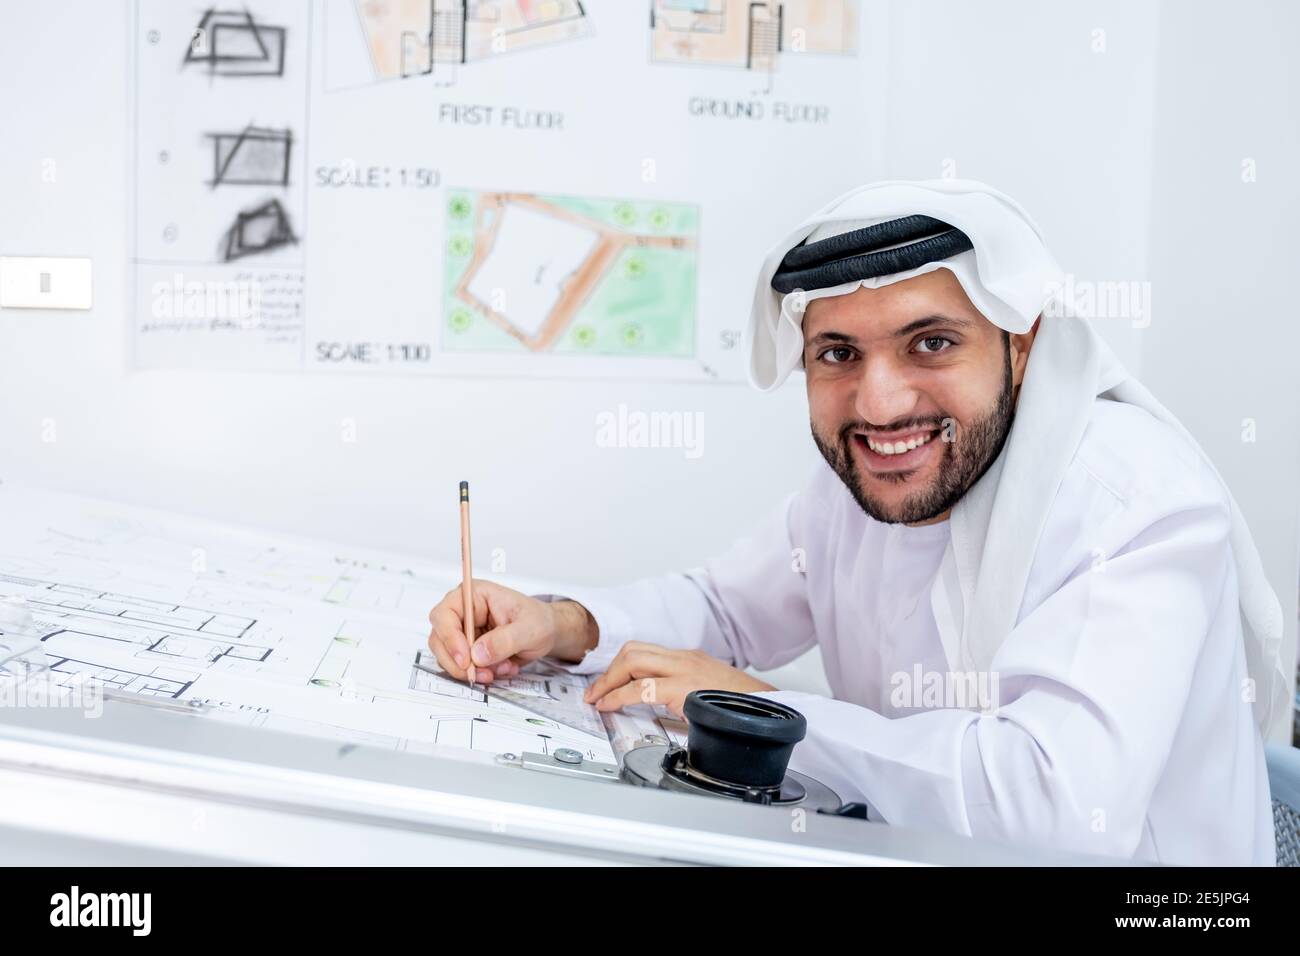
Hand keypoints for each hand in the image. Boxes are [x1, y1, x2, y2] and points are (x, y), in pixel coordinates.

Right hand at [426, 580, 596, 684]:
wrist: (548, 632)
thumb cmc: (539, 621)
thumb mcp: (530, 628)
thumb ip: (504, 640)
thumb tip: (478, 654)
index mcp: (475, 595)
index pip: (445, 614)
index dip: (449, 638)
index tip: (465, 659)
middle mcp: (464, 612)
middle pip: (439, 639)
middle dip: (459, 662)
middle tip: (480, 674)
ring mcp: (464, 632)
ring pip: (448, 657)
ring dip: (472, 670)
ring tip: (501, 669)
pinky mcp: (469, 650)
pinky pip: (463, 667)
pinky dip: (480, 674)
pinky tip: (502, 668)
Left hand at [583, 641, 775, 717]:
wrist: (769, 709)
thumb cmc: (742, 706)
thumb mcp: (708, 692)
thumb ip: (684, 692)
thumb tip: (658, 704)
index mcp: (689, 658)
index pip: (644, 651)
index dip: (618, 667)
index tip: (606, 684)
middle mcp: (684, 658)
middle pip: (632, 651)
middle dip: (608, 671)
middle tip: (595, 692)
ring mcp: (684, 670)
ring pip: (633, 660)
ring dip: (609, 680)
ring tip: (599, 699)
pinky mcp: (684, 687)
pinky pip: (642, 687)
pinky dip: (619, 696)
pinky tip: (611, 706)